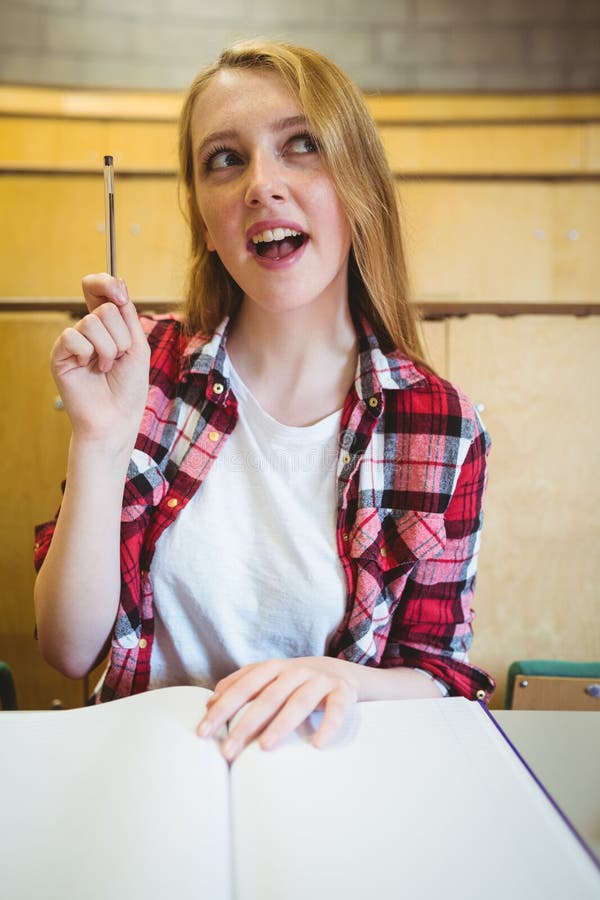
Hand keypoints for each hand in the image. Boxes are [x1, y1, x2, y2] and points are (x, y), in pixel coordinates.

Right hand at [50, 274, 149, 446]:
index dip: (105, 283)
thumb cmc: (129, 387)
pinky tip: (90, 370)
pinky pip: (74, 337)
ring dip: (109, 349)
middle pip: (105, 308)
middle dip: (121, 337)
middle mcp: (88, 329)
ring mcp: (73, 341)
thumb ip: (127, 314)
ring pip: (93, 322)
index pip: (98, 289)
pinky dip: (89, 355)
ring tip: (106, 367)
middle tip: (118, 358)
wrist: (117, 417)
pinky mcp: (59, 354)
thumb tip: (117, 283)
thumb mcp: (137, 345)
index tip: (121, 294)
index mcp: (107, 325)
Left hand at [196, 657, 358, 760]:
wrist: (343, 672)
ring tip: (265, 747)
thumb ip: (241, 684)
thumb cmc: (297, 681)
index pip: (243, 687)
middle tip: (227, 752)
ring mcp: (320, 680)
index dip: (223, 709)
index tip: (203, 732)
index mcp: (273, 668)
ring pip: (299, 702)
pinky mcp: (343, 692)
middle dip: (245, 725)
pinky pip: (336, 709)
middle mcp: (296, 671)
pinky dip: (328, 726)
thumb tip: (209, 702)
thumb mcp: (270, 677)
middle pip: (267, 697)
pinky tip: (317, 745)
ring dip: (282, 724)